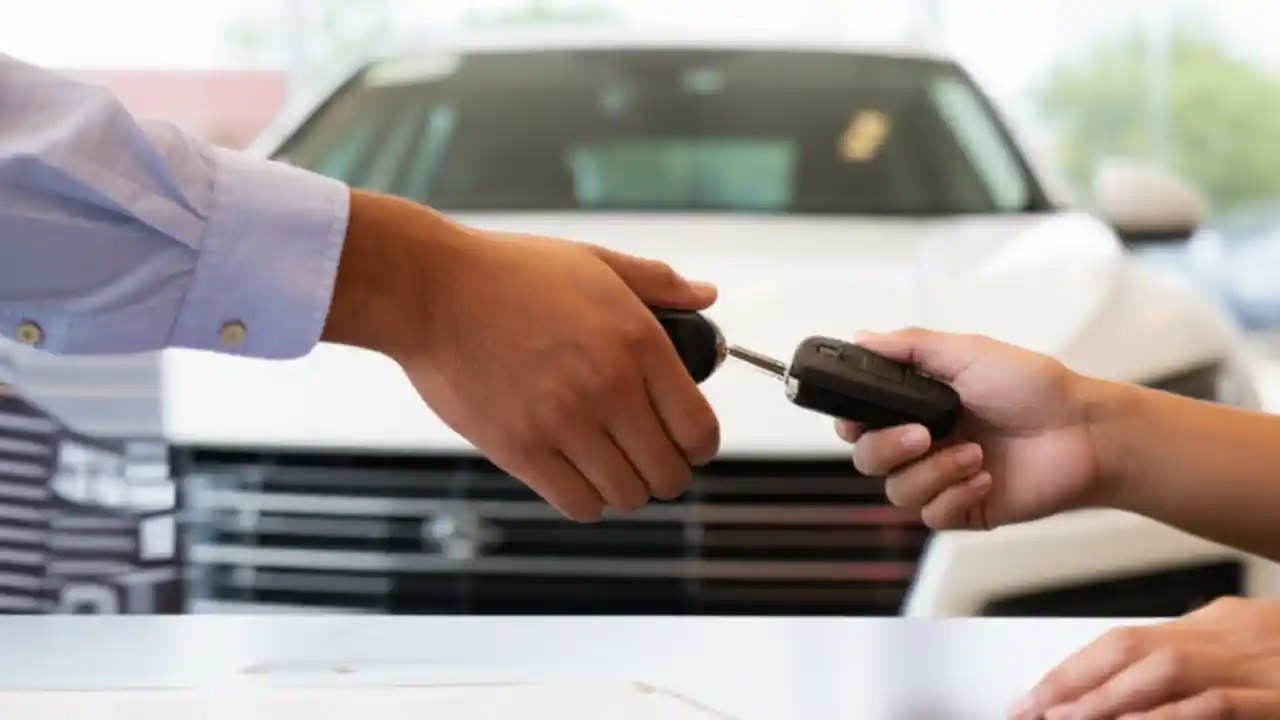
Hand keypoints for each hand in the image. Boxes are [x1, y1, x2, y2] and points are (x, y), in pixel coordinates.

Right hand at [324, 191, 719, 520]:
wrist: (432, 291)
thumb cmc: (510, 273)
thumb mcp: (594, 261)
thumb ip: (657, 283)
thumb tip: (706, 297)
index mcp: (637, 341)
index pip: (698, 427)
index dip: (700, 447)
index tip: (689, 446)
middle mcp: (609, 387)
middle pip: (668, 473)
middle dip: (666, 473)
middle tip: (648, 461)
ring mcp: (564, 423)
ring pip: (626, 496)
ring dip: (625, 489)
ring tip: (610, 468)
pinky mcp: (520, 450)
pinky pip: (578, 505)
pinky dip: (585, 500)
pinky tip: (576, 476)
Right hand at [834, 328, 1108, 529]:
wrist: (1085, 431)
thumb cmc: (1035, 387)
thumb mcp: (969, 352)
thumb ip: (911, 347)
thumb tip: (863, 338)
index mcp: (920, 405)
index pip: (863, 421)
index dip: (852, 423)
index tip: (856, 420)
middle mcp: (926, 442)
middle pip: (869, 459)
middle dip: (887, 448)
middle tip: (923, 434)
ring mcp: (944, 477)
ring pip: (897, 491)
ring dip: (932, 472)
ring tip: (973, 454)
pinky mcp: (965, 508)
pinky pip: (933, 514)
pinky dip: (955, 494)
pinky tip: (986, 476)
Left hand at [1012, 597, 1279, 719]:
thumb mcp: (1246, 650)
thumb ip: (1193, 662)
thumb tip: (1125, 693)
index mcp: (1217, 624)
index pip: (1125, 640)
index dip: (1073, 669)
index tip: (1032, 697)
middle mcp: (1231, 636)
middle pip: (1133, 652)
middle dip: (1074, 685)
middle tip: (1030, 712)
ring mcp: (1261, 665)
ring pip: (1166, 673)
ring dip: (1107, 701)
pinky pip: (1218, 705)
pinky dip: (1169, 717)